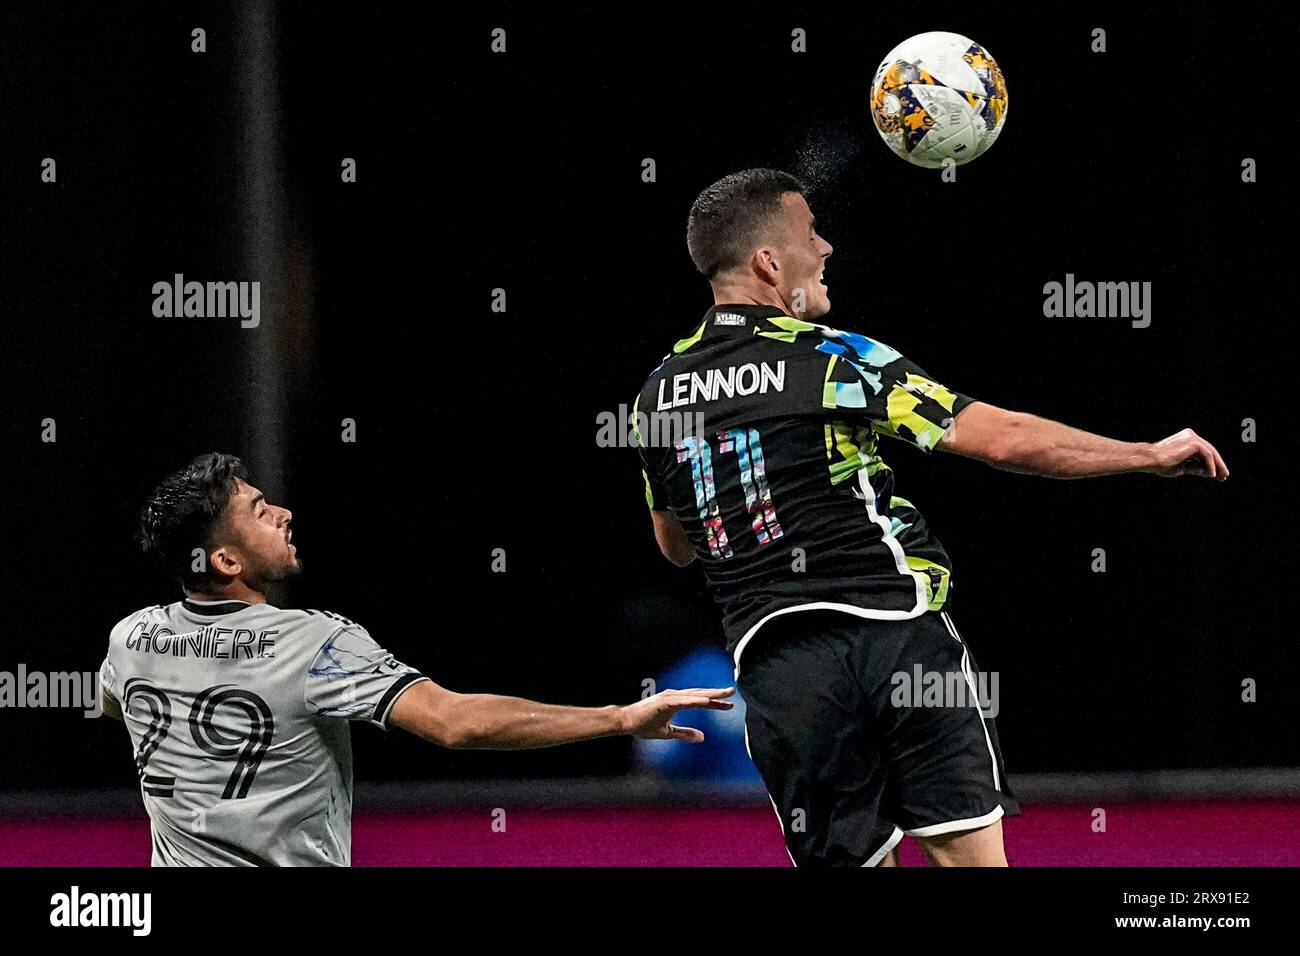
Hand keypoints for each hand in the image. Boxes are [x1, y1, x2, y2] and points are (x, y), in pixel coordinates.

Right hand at [618, 687, 735, 742]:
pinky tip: (707, 700)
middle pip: (700, 694)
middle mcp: (675, 696)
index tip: (729, 705)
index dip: (715, 703)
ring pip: (694, 695)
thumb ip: (684, 733)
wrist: (626, 722)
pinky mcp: (665, 702)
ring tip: (724, 694)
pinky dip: (696, 700)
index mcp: (676, 702)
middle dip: (717, 694)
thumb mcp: (668, 732)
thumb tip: (702, 738)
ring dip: (710, 694)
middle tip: (733, 691)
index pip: (700, 701)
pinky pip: (684, 701)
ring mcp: (670, 698)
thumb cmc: (643, 725)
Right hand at [1146, 428, 1228, 479]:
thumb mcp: (1182, 467)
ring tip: (1220, 477)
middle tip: (1223, 477)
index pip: (1204, 451)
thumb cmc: (1161, 464)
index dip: (1212, 463)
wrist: (1150, 459)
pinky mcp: (1193, 443)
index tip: (1216, 475)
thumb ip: (1195, 468)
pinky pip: (1207, 455)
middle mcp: (1190, 435)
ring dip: (1217, 466)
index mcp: (1186, 438)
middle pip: (1210, 450)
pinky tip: (1211, 474)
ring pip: (1210, 452)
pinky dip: (1210, 465)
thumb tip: (1209, 472)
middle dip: (1218, 464)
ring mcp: (1192, 437)